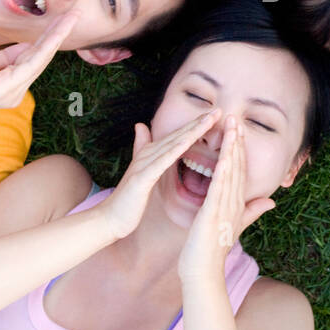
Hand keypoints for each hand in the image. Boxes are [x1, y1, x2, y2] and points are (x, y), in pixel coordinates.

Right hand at [101, 108, 223, 240]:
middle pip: (178, 135)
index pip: (178, 136)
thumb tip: (140, 125)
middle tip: (219, 110)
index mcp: (152, 154)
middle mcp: (148, 154)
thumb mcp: (140, 172)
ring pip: (173, 143)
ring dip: (192, 130)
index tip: (215, 115)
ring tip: (210, 119)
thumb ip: (141, 149)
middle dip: (199, 122)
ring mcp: (144, 165)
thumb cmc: (128, 199)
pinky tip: (187, 141)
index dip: (196, 125)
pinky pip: (162, 162)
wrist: (110, 219)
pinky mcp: (142, 178)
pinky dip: (175, 150)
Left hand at [178, 117, 272, 281]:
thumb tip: (271, 201)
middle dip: (238, 142)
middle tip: (237, 118)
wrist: (203, 273)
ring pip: (232, 172)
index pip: (240, 172)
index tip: (239, 129)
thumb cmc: (211, 251)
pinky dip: (224, 169)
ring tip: (232, 126)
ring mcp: (226, 207)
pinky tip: (225, 153)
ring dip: (233, 148)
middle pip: (239, 167)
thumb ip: (252, 212)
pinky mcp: (214, 212)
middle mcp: (234, 203)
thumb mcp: (234, 227)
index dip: (241, 149)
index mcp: (236, 204)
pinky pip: (221, 186)